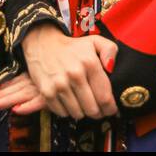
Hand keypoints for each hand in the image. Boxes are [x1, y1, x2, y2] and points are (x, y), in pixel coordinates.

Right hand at [0, 24, 118, 119]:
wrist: (43, 43)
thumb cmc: (73, 47)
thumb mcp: (94, 42)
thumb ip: (110, 50)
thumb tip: (112, 67)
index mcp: (89, 62)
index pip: (105, 97)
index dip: (110, 108)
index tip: (110, 109)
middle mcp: (75, 74)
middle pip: (92, 110)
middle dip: (97, 112)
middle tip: (96, 108)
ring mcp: (59, 84)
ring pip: (78, 114)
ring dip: (82, 111)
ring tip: (82, 102)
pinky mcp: (47, 92)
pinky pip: (63, 113)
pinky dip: (67, 110)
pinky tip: (68, 100)